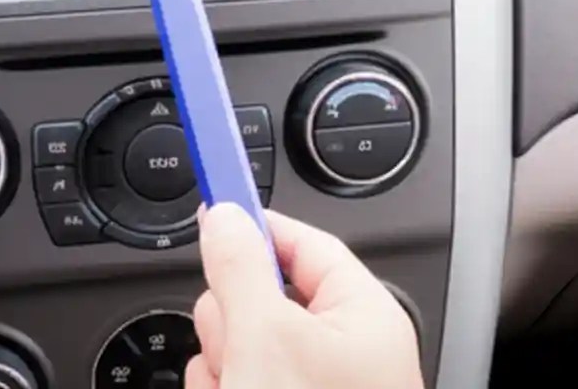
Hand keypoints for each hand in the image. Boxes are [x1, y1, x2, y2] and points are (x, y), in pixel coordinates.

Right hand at [185, 204, 424, 388]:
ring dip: (224, 363)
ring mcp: (316, 384)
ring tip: (235, 386)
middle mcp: (346, 350)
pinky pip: (240, 377)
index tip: (213, 208)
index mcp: (364, 317)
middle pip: (263, 295)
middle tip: (234, 344)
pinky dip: (225, 388)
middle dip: (231, 320)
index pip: (304, 243)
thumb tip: (225, 216)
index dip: (255, 226)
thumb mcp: (266, 339)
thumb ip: (240, 269)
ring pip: (244, 341)